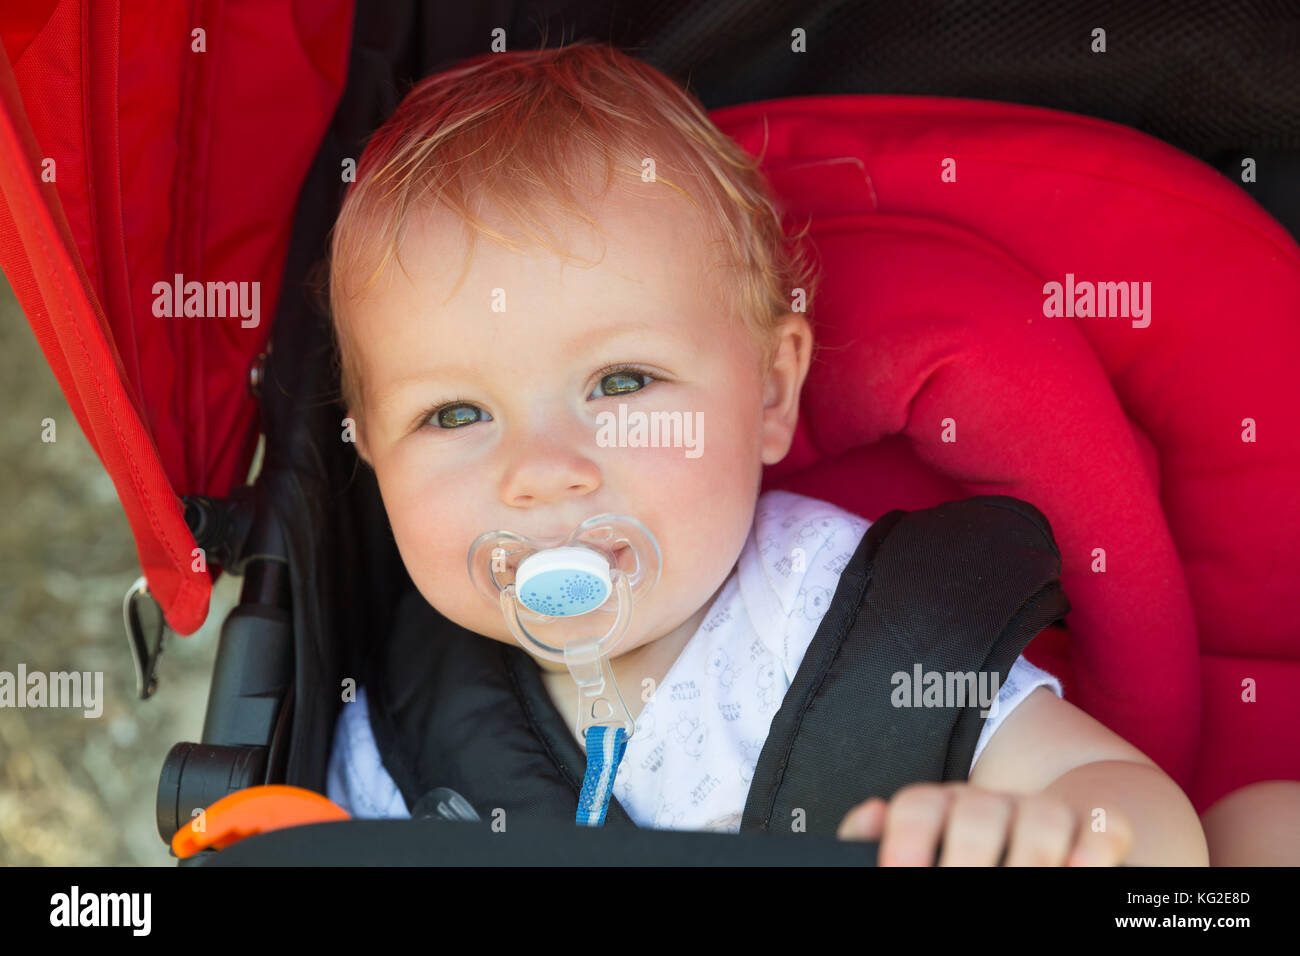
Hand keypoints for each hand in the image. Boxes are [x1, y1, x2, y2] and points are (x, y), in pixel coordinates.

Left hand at [836, 782, 1133, 865]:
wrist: (1026, 836)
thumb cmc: (954, 852)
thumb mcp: (914, 847)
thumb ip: (880, 838)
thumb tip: (870, 816)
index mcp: (941, 806)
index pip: (919, 806)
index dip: (907, 838)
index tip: (899, 875)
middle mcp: (992, 804)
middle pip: (979, 811)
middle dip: (969, 857)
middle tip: (957, 891)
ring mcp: (1044, 813)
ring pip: (1044, 814)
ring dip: (1033, 856)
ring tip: (1023, 886)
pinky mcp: (1095, 830)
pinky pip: (1107, 825)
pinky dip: (1099, 846)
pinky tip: (1078, 872)